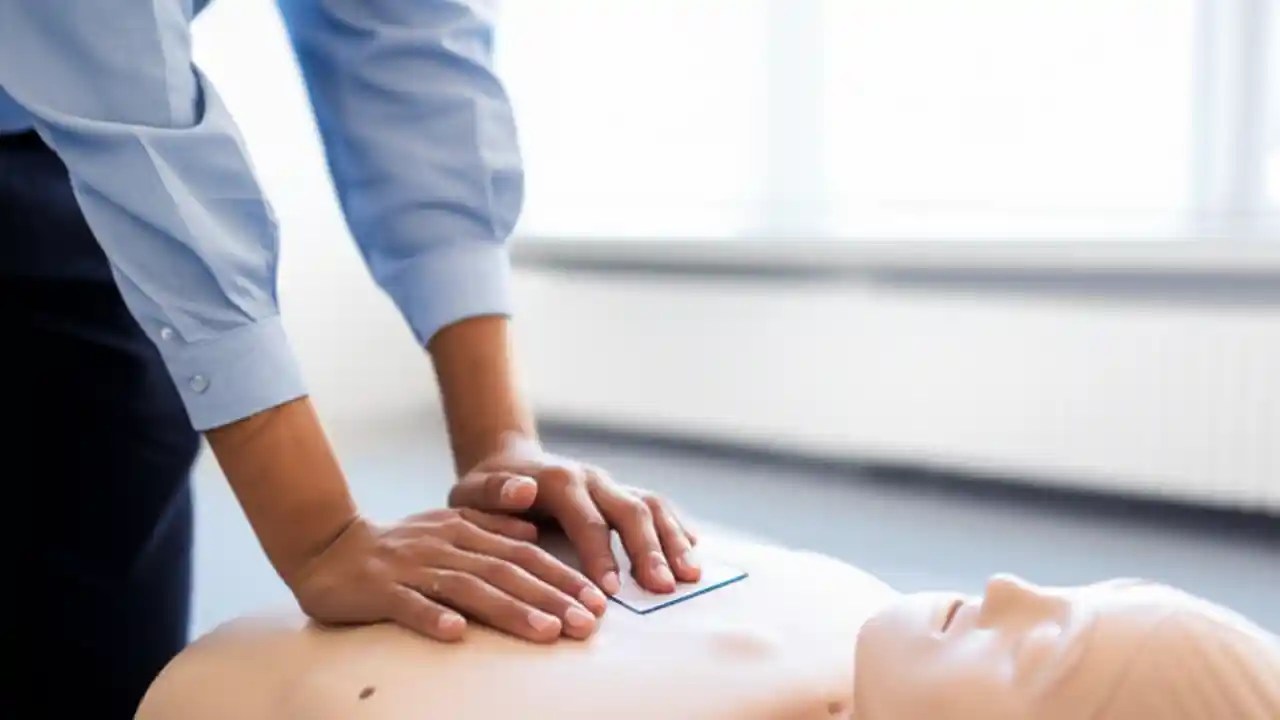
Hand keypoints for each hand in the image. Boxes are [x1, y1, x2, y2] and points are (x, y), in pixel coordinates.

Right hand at [281, 507, 608, 643]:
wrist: (328, 546)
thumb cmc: (397, 545)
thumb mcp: (449, 528)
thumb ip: (491, 528)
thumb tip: (534, 535)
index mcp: (466, 531)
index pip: (524, 554)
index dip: (563, 577)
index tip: (596, 602)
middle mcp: (446, 544)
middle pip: (507, 571)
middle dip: (552, 597)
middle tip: (587, 623)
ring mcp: (412, 566)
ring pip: (469, 587)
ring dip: (510, 610)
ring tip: (546, 631)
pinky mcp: (379, 589)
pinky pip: (408, 604)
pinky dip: (433, 617)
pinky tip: (457, 634)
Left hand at [448, 435, 700, 595]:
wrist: (506, 464)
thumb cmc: (486, 491)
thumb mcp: (473, 491)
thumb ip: (493, 492)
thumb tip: (522, 490)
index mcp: (559, 480)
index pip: (588, 520)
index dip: (601, 555)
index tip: (611, 591)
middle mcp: (592, 479)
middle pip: (630, 511)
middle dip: (649, 550)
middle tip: (662, 588)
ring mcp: (611, 486)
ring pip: (652, 507)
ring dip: (673, 540)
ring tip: (690, 576)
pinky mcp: (622, 494)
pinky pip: (658, 508)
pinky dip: (677, 528)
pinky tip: (693, 553)